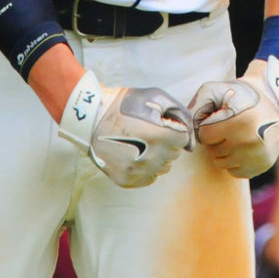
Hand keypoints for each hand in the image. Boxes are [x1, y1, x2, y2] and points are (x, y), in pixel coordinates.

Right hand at [58, 71, 192, 187]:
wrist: (89, 118)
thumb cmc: (122, 104)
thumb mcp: (154, 97)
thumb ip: (178, 112)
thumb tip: (189, 132)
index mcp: (159, 137)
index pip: (183, 139)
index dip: (174, 129)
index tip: (162, 124)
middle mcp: (150, 158)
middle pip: (174, 154)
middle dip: (167, 142)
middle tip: (149, 131)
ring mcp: (137, 172)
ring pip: (163, 168)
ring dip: (158, 156)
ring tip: (141, 143)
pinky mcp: (126, 180)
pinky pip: (149, 178)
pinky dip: (146, 168)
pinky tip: (135, 155)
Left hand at [189, 57, 278, 178]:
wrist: (273, 101)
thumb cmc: (240, 95)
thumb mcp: (216, 90)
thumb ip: (197, 105)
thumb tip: (188, 130)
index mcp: (240, 122)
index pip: (205, 136)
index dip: (208, 126)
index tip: (219, 119)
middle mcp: (251, 142)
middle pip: (213, 152)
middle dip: (216, 140)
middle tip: (228, 127)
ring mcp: (258, 156)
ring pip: (222, 163)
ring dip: (224, 151)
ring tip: (236, 135)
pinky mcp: (262, 165)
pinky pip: (234, 171)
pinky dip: (235, 161)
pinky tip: (243, 146)